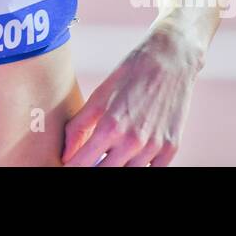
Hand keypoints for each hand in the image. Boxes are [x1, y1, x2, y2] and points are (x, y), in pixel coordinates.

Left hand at [61, 22, 203, 166]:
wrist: (170, 60)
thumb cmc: (130, 74)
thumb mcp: (99, 97)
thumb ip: (78, 127)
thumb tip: (65, 154)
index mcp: (109, 127)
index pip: (81, 165)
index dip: (71, 167)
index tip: (68, 165)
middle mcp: (132, 141)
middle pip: (104, 173)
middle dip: (91, 168)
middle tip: (87, 161)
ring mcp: (153, 147)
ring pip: (127, 175)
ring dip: (115, 167)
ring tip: (109, 155)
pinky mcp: (171, 149)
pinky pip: (151, 172)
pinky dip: (137, 167)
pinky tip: (129, 158)